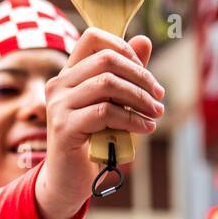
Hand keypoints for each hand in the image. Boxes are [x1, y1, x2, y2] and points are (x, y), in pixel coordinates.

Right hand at [35, 28, 163, 218]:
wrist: (69, 180)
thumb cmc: (94, 141)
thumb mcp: (113, 104)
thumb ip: (126, 75)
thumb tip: (145, 40)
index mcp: (69, 74)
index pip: (94, 38)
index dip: (124, 49)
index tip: (145, 74)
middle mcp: (59, 84)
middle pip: (106, 59)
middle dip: (140, 76)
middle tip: (159, 97)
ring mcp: (58, 105)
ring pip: (107, 83)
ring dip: (139, 98)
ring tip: (155, 114)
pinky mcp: (64, 127)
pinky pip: (105, 112)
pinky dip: (131, 119)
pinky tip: (145, 128)